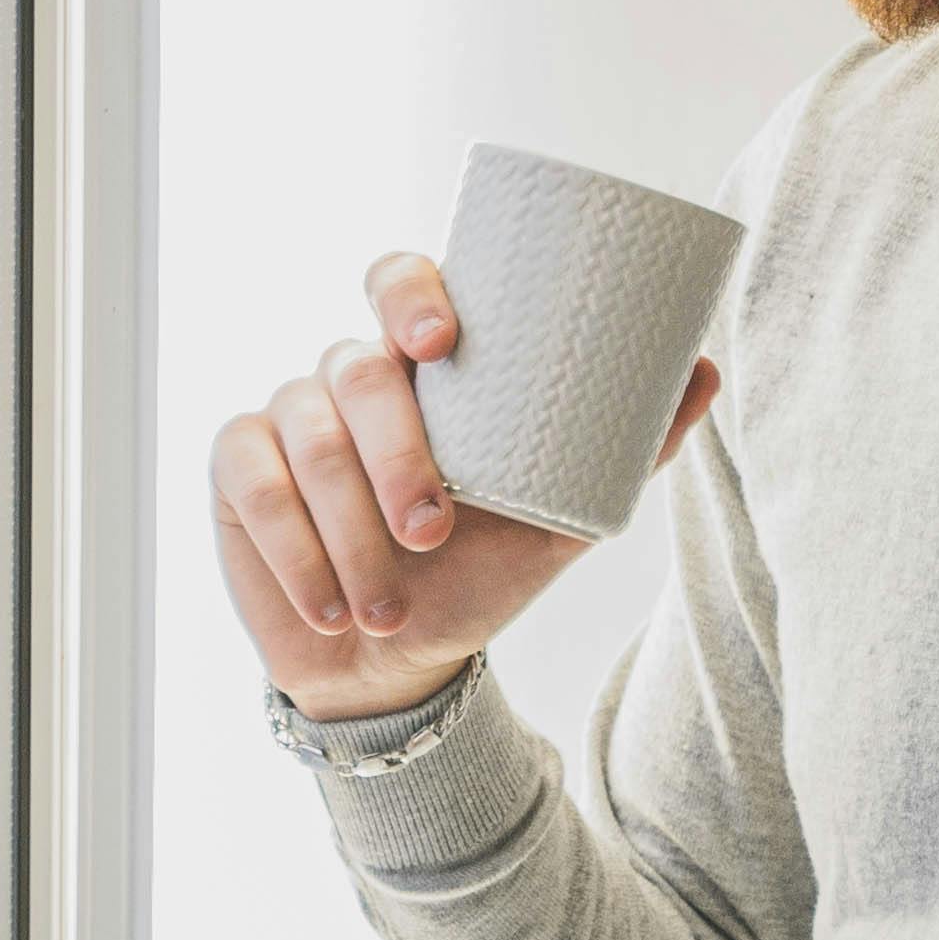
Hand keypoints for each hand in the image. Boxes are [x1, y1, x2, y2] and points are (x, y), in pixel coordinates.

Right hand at [210, 250, 720, 722]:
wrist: (401, 660)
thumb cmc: (481, 570)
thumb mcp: (559, 518)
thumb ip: (628, 448)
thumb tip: (702, 369)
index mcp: (424, 363)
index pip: (400, 279)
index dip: (409, 294)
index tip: (440, 346)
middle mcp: (349, 373)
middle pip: (355, 370)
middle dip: (394, 454)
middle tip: (432, 530)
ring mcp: (285, 414)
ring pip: (306, 436)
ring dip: (350, 529)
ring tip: (388, 600)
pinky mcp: (236, 469)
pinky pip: (254, 486)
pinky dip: (298, 553)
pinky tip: (334, 603)